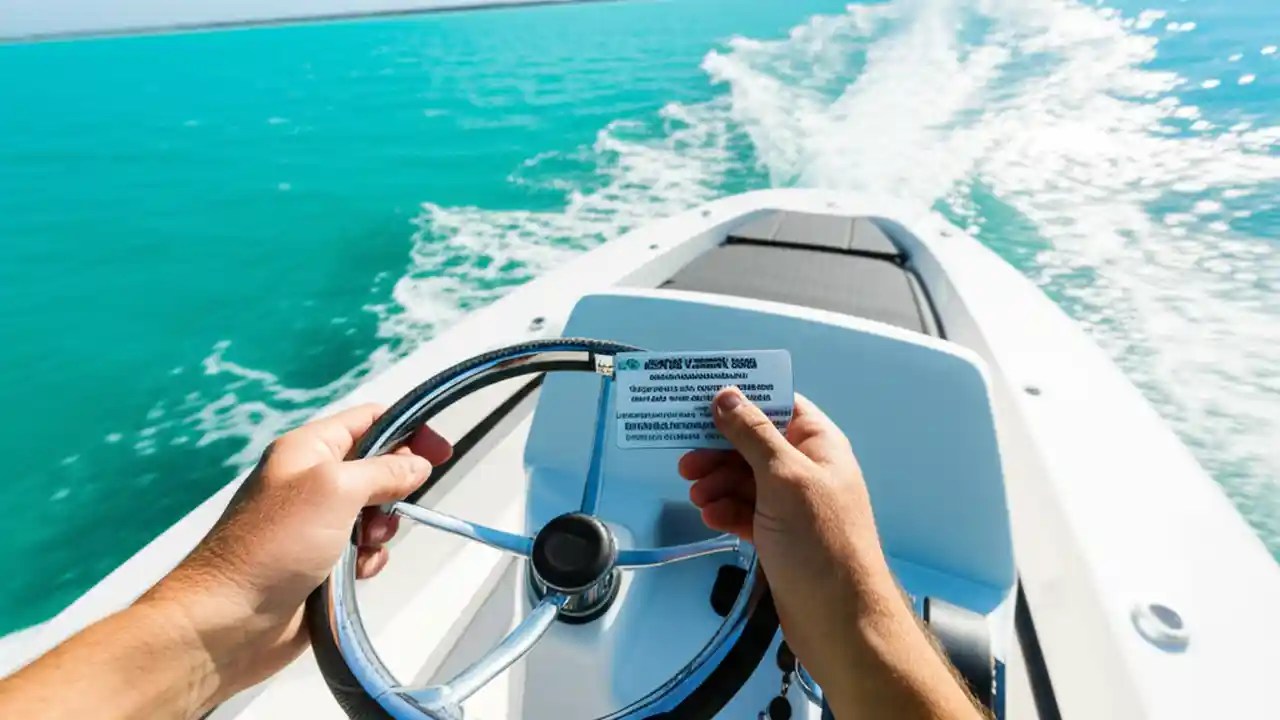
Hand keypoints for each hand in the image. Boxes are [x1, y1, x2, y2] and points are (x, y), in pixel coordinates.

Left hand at [145, 403, 451, 705]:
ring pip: (376, 514)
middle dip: (394, 488)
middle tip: (387, 510)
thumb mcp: (335, 489)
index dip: (408, 428)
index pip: (369, 420)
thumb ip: (384, 469)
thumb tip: (418, 463)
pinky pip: (364, 551)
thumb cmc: (275, 544)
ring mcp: (316, 524)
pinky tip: (354, 573)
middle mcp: (312, 481)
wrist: (228, 620)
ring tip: (362, 546)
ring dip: (381, 530)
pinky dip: (368, 560)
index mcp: (307, 449)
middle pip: (378, 467)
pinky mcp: (322, 562)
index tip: (441, 451)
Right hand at [679, 389, 890, 686]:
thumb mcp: (784, 477)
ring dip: (718, 483)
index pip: (779, 405)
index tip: (701, 400)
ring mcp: (792, 504)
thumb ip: (753, 434)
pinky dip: (726, 511)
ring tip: (696, 496)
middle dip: (719, 450)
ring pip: (745, 479)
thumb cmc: (818, 539)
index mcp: (818, 444)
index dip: (743, 399)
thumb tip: (726, 395)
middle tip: (686, 462)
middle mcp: (806, 469)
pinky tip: (711, 518)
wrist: (839, 618)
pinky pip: (745, 511)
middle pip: (755, 443)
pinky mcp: (778, 535)